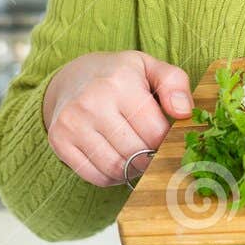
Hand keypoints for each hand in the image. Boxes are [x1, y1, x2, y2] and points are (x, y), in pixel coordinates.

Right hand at [43, 50, 191, 186]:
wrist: (72, 77)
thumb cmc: (119, 76)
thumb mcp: (150, 68)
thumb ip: (175, 84)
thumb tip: (185, 113)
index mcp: (119, 81)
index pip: (155, 133)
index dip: (166, 141)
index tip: (166, 137)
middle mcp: (91, 102)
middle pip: (137, 154)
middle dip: (151, 157)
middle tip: (152, 149)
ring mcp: (72, 123)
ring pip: (117, 169)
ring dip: (133, 170)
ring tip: (136, 155)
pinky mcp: (59, 141)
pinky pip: (96, 177)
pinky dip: (112, 176)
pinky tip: (116, 159)